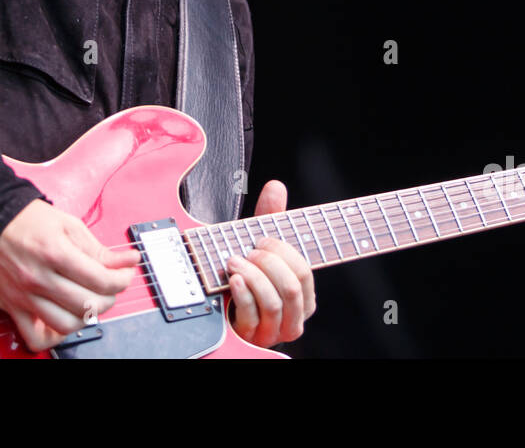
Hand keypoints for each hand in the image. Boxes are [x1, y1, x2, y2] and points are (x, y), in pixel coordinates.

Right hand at [0, 199, 141, 351]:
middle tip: (110, 287)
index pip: (101, 280)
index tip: (125, 273)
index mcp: (55, 252)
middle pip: (88, 304)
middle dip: (109, 297)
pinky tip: (64, 320)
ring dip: (86, 317)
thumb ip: (98, 249)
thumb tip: (128, 261)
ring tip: (90, 302)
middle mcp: (39, 278)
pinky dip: (54, 336)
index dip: (122, 279)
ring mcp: (24, 296)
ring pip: (66, 325)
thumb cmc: (25, 220)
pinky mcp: (12, 307)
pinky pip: (35, 337)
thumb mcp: (67, 224)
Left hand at [226, 179, 316, 347]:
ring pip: (274, 303)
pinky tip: (232, 280)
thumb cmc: (248, 276)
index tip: (262, 240)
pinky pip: (252, 317)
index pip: (303, 271)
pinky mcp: (252, 338)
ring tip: (234, 262)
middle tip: (249, 251)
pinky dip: (242, 294)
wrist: (220, 311)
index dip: (283, 252)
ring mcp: (274, 331)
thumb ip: (270, 219)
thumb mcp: (260, 247)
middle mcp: (294, 317)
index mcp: (304, 296)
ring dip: (253, 277)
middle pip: (292, 287)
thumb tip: (275, 186)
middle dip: (268, 263)